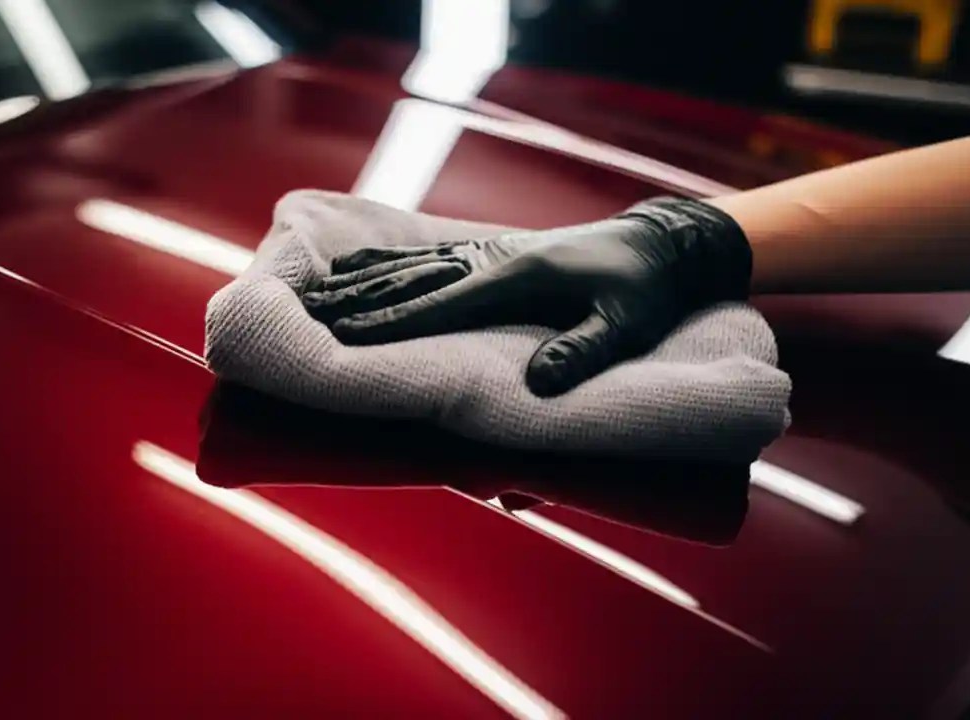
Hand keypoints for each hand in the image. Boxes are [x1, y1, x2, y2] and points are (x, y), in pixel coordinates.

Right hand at [302, 197, 750, 395]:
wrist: (661, 244)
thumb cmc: (646, 293)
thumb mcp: (627, 326)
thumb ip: (583, 353)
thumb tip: (537, 384)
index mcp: (517, 279)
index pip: (440, 305)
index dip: (392, 323)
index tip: (345, 337)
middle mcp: (491, 260)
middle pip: (411, 281)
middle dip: (359, 301)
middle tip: (308, 316)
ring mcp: (488, 252)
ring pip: (411, 266)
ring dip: (362, 282)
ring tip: (316, 293)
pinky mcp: (490, 252)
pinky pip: (427, 256)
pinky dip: (386, 263)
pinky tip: (357, 266)